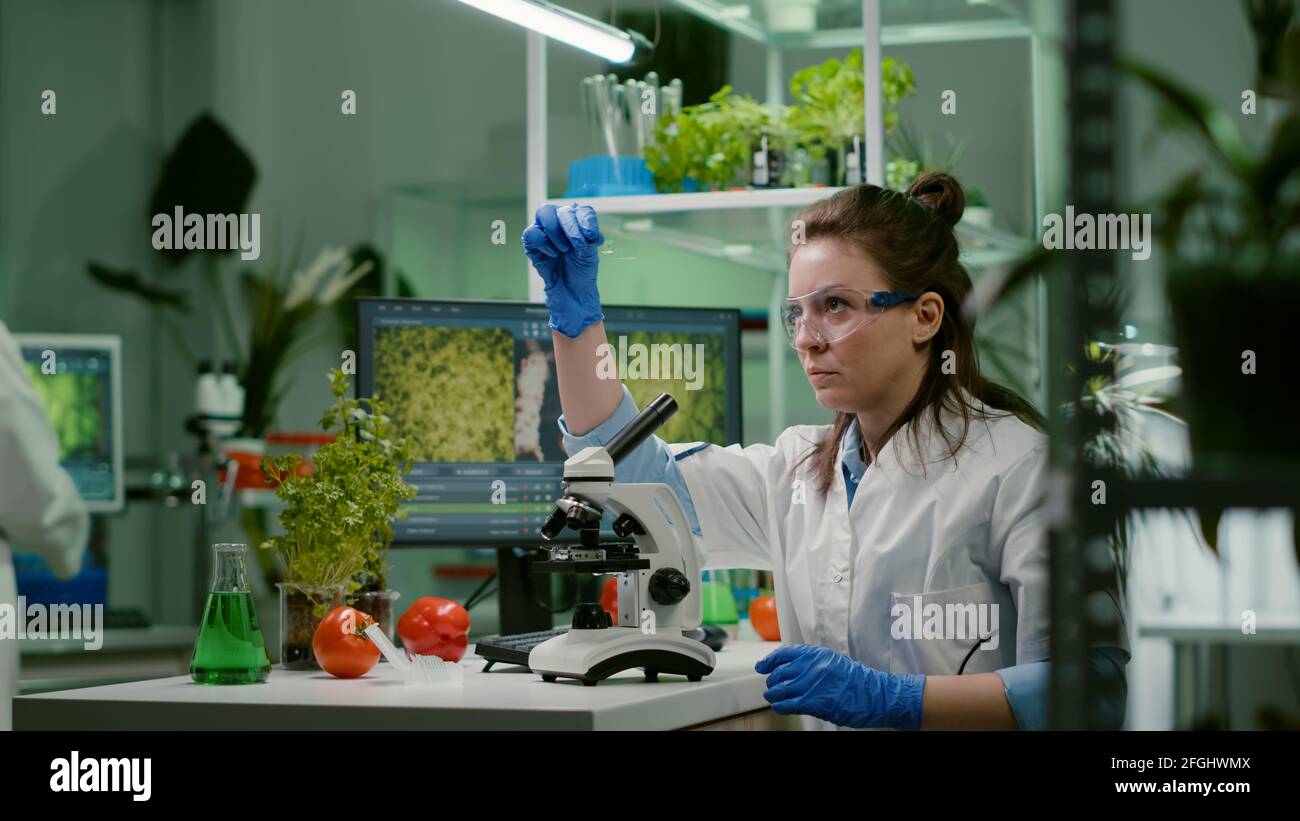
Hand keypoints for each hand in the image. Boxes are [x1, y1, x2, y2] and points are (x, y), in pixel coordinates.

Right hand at [521, 203, 604, 337]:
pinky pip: (532, 233)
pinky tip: (553, 254)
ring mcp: (545, 232)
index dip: (586, 220)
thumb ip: (587, 239)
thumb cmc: (582, 272)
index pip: (581, 210)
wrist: (572, 293)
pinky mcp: (532, 244)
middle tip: (575, 244)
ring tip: (564, 249)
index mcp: (578, 221)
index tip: (591, 237)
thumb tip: (582, 231)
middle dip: (569, 226)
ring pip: (543, 213)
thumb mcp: (591, 254)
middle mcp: (561, 222)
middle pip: (560, 209)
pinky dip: (543, 243)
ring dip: (555, 231)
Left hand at [755, 644, 924, 729]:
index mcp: (816, 654)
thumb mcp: (833, 663)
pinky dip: (780, 706)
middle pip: (780, 673)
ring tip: (773, 698)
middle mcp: (811, 666)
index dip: (770, 661)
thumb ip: (812, 663)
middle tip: (772, 687)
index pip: (784, 654)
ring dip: (773, 695)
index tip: (762, 667)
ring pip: (780, 689)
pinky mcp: (813, 701)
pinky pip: (787, 703)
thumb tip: (791, 669)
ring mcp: (811, 683)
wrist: (875, 695)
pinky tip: (780, 707)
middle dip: (773, 681)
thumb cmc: (857, 681)